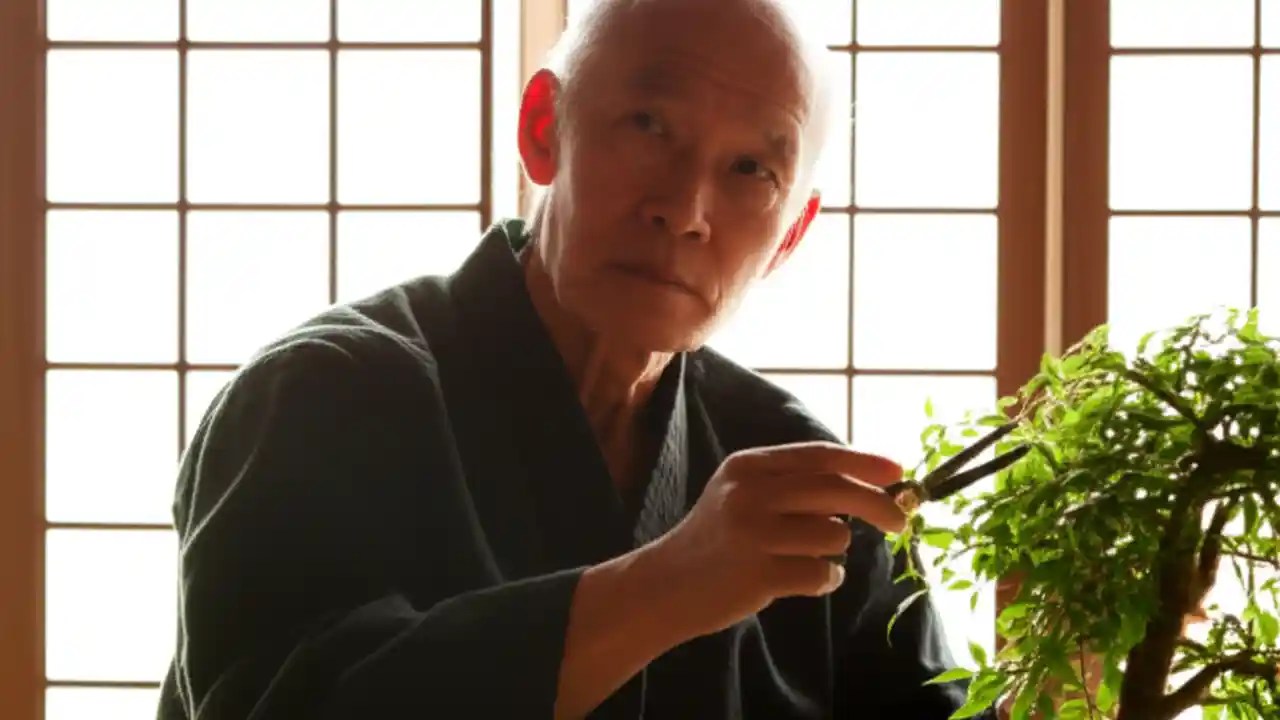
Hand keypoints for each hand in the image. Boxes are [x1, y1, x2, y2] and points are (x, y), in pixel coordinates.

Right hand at [644, 441, 905, 638]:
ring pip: (834, 535)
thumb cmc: (718, 540)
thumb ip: (793, 485)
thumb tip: (866, 486)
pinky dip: (823, 581)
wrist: (666, 586)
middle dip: (878, 506)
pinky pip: (823, 573)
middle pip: (836, 491)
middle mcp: (749, 493)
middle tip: (899, 522)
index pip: (819, 456)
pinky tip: (797, 582)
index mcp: (748, 466)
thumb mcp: (743, 495)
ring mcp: (752, 533)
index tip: (898, 472)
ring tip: (800, 560)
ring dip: (832, 552)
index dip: (863, 462)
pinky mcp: (758, 573)